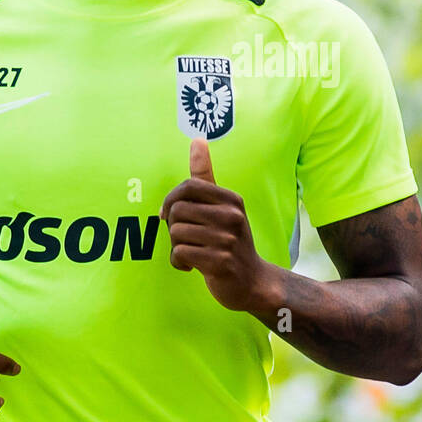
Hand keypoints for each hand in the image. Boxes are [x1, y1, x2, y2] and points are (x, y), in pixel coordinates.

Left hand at [161, 139, 277, 312]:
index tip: (170, 214)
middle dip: (174, 227)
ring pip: (176, 233)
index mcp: (232, 199)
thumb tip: (197, 139)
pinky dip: (179, 262)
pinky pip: (180, 253)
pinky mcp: (220, 262)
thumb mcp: (222, 206)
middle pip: (177, 211)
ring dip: (177, 247)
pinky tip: (193, 266)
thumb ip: (205, 175)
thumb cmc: (229, 240)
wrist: (251, 282)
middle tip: (189, 239)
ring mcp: (227, 239)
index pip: (187, 186)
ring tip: (194, 252)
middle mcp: (232, 216)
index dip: (171, 200)